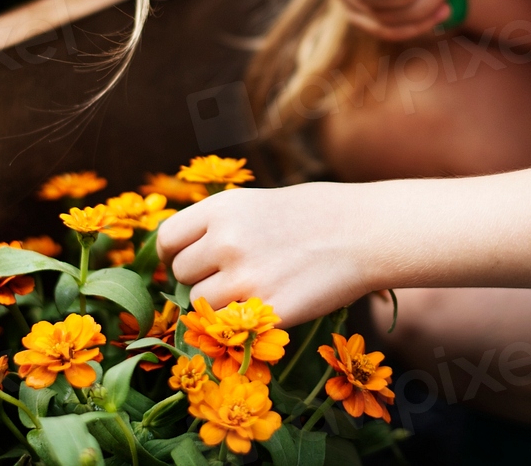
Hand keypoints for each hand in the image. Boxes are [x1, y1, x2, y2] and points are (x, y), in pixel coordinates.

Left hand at [156, 182, 375, 326]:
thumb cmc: (310, 215)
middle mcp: (226, 241)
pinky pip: (232, 327)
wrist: (363, 231)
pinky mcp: (267, 312)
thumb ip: (215, 227)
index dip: (173, 255)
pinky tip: (270, 303)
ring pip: (203, 305)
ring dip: (220, 304)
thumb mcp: (254, 204)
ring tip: (255, 288)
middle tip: (234, 275)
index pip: (167, 239)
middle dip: (200, 279)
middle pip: (182, 275)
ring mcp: (246, 278)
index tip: (187, 263)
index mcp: (220, 208)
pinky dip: (244, 322)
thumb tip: (177, 259)